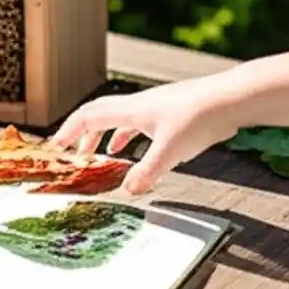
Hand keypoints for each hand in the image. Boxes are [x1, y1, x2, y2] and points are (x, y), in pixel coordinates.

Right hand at [52, 75, 246, 193]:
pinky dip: (129, 136)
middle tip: (72, 153)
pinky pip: (140, 123)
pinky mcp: (171, 112)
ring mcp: (155, 107)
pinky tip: (138, 150)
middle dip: (82, 134)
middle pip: (99, 115)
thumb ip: (147, 172)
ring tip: (99, 154)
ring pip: (120, 119)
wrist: (232, 99)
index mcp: (131, 110)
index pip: (88, 116)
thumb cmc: (200, 118)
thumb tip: (129, 190)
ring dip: (105, 135)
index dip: (68, 131)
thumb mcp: (170, 151)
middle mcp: (139, 105)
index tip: (56, 147)